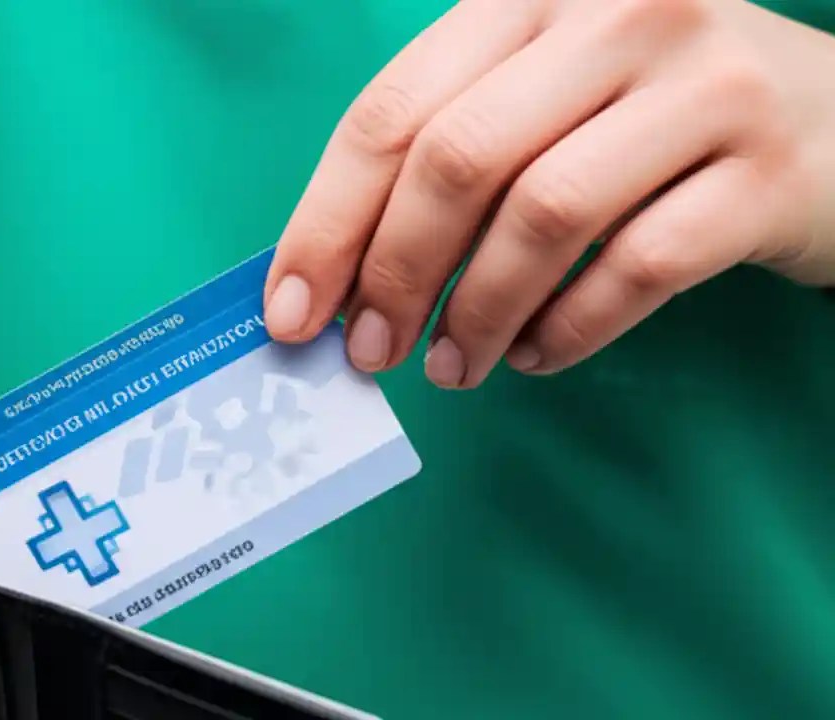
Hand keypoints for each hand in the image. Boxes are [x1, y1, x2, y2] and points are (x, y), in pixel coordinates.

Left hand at [266, 0, 834, 386]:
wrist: (834, 125)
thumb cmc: (648, 119)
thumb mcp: (543, 99)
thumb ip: (449, 157)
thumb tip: (339, 279)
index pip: (394, 112)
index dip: (328, 221)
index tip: (293, 311)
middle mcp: (618, 13)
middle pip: (460, 158)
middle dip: (394, 274)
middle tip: (371, 352)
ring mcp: (704, 86)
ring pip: (546, 214)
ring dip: (477, 312)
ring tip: (452, 369)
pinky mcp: (769, 171)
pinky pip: (638, 268)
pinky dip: (568, 328)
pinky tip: (535, 354)